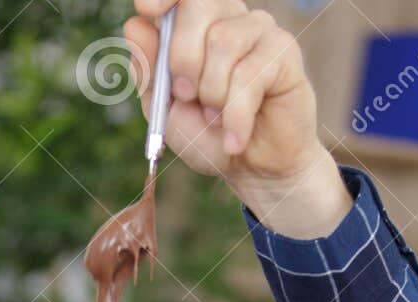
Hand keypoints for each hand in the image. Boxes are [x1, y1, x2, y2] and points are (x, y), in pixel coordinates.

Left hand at [124, 0, 350, 236]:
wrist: (250, 169)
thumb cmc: (208, 135)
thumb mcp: (166, 109)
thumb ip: (149, 70)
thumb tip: (134, 25)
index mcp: (194, 24)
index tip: (146, 9)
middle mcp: (227, 16)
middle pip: (196, 7)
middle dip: (183, 60)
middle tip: (187, 97)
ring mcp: (257, 28)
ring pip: (222, 42)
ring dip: (212, 94)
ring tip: (216, 119)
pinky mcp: (283, 49)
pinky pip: (249, 74)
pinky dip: (235, 116)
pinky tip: (235, 139)